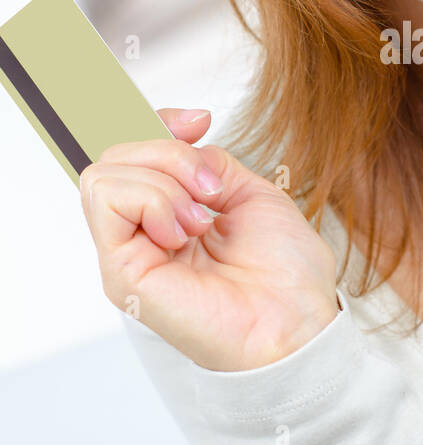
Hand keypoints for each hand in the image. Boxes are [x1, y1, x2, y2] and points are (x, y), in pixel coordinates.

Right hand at [80, 108, 339, 370]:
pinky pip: (108, 200)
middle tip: (211, 192)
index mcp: (170, 216)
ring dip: (163, 181)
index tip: (199, 123)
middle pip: (115, 156)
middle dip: (168, 153)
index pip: (131, 153)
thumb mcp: (247, 192)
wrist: (296, 321)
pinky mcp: (120, 272)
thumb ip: (205, 162)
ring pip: (104, 173)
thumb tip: (180, 131)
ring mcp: (127, 253)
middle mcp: (142, 234)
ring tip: (201, 221)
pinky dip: (153, 200)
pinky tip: (185, 233)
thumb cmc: (285, 273)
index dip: (156, 125)